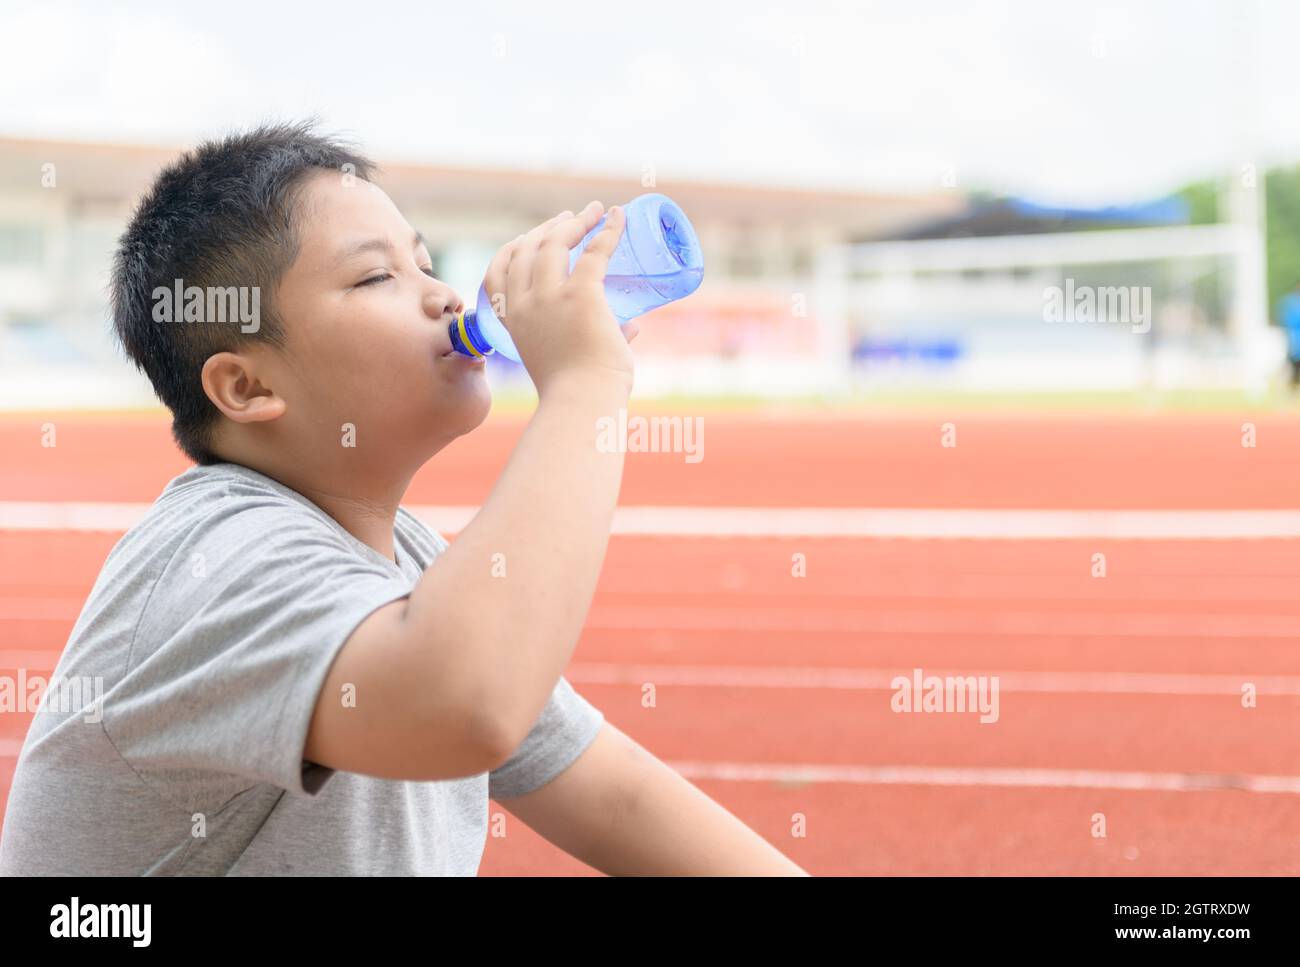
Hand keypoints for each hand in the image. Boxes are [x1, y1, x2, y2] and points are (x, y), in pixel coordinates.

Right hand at [482, 201, 636, 395]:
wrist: (583, 402)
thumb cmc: (580, 391)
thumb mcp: (570, 359)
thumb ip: (599, 337)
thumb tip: (632, 326)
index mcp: (511, 321)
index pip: (496, 273)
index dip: (512, 249)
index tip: (529, 237)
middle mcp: (524, 304)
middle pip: (526, 249)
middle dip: (547, 228)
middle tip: (571, 218)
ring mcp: (549, 297)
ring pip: (554, 243)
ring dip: (573, 222)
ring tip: (591, 212)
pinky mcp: (580, 294)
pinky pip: (594, 251)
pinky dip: (607, 230)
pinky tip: (617, 216)